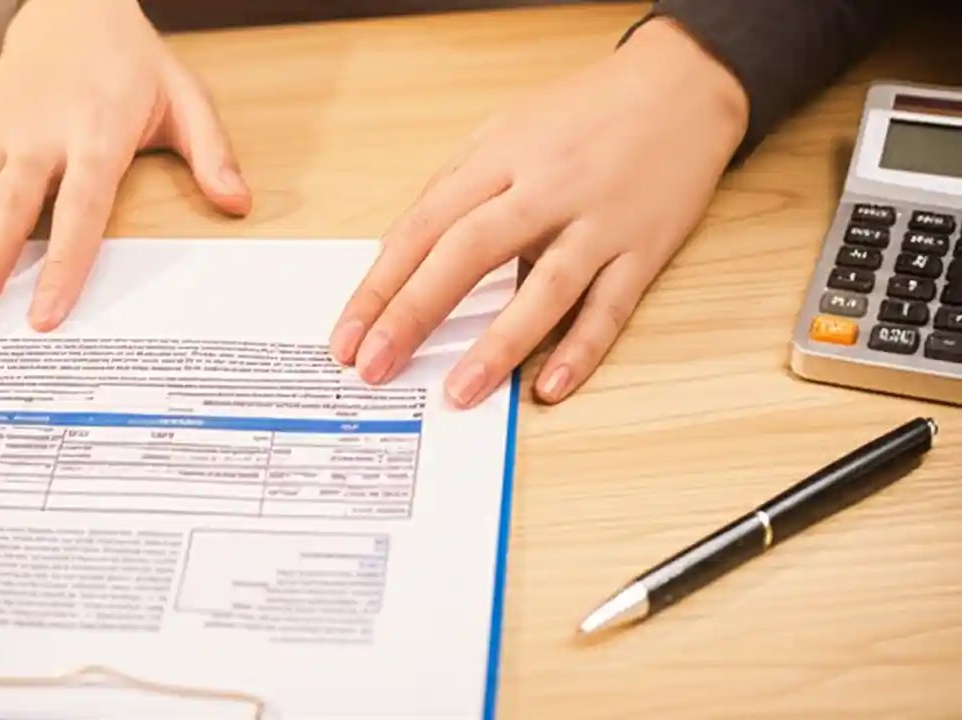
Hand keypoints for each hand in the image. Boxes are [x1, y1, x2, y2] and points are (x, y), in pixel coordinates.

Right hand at [0, 0, 249, 332]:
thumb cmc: (132, 62)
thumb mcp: (185, 97)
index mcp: (96, 135)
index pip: (80, 210)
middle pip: (6, 210)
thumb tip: (238, 204)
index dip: (63, 265)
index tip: (43, 315)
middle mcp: (39, 137)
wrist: (73, 3)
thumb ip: (211, 153)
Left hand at [329, 18, 747, 407]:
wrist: (683, 85)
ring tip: (458, 394)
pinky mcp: (644, 248)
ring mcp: (597, 221)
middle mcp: (543, 188)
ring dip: (497, 345)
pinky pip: (610, 307)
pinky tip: (549, 387)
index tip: (347, 336)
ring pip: (542, 289)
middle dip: (413, 314)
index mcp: (497, 158)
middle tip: (374, 368)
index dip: (379, 286)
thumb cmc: (582, 115)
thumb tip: (399, 251)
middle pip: (467, 254)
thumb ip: (452, 188)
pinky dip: (582, 350)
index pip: (423, 228)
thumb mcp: (503, 131)